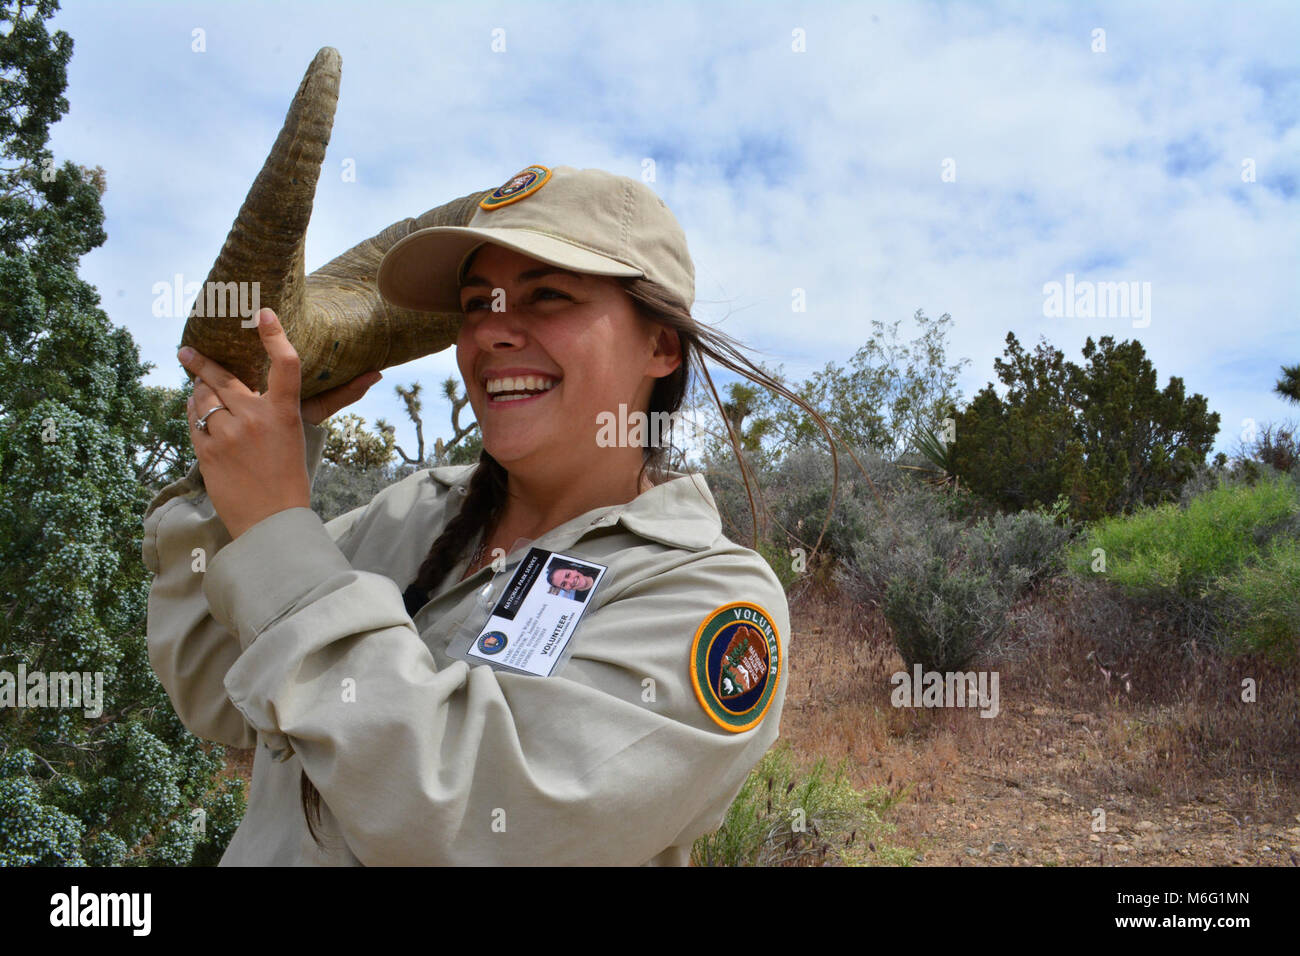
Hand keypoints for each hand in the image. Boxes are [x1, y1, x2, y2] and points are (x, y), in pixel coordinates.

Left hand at [182, 308, 341, 538]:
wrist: (270, 521)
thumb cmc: (290, 479)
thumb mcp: (302, 435)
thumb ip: (324, 403)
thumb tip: (375, 374)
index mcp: (284, 414)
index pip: (285, 364)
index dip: (275, 335)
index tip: (264, 313)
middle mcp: (254, 419)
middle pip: (222, 377)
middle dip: (200, 361)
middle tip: (187, 351)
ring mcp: (227, 434)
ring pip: (202, 397)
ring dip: (197, 391)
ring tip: (197, 391)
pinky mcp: (207, 450)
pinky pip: (193, 419)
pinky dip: (193, 412)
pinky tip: (197, 412)